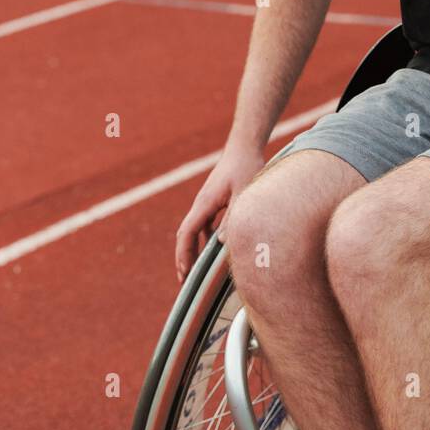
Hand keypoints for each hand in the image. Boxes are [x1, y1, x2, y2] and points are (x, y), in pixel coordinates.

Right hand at [175, 143, 266, 286]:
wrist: (244, 147)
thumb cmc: (246, 166)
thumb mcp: (244, 193)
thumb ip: (233, 217)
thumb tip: (221, 243)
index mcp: (205, 203)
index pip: (187, 233)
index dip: (183, 255)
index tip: (184, 274)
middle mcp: (201, 204)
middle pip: (186, 235)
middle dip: (184, 258)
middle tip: (185, 282)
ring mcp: (206, 202)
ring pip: (194, 230)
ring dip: (193, 250)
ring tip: (196, 271)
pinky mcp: (214, 201)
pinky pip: (204, 224)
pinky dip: (204, 239)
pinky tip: (214, 249)